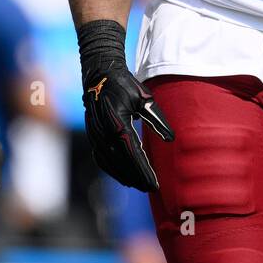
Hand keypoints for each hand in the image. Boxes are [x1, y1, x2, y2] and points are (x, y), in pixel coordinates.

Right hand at [83, 61, 173, 191]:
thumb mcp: (145, 99)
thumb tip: (170, 139)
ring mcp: (95, 135)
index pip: (133, 153)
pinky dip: (112, 170)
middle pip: (121, 162)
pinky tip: (123, 176)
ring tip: (139, 185)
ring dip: (124, 176)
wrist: (99, 74)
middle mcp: (103, 132)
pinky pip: (101, 158)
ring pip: (110, 163)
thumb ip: (157, 119)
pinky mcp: (92, 135)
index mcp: (117, 122)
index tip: (154, 184)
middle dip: (136, 177)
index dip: (144, 171)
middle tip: (150, 188)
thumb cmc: (124, 85)